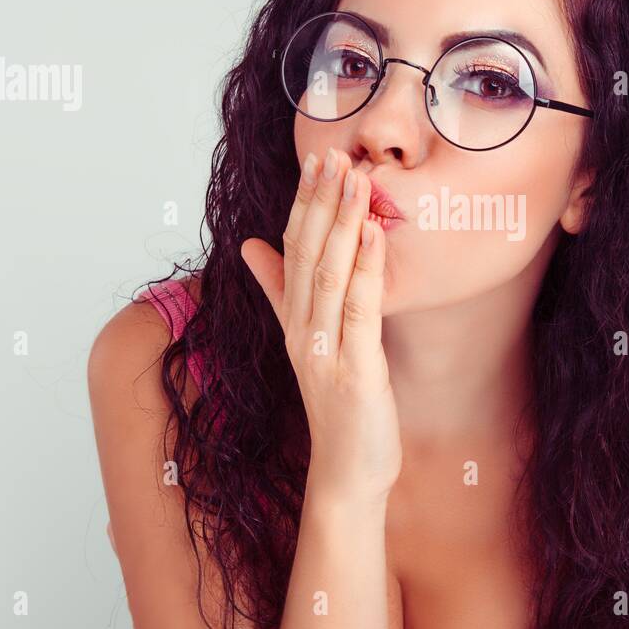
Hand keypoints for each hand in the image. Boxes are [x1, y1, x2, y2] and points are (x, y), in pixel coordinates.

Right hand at [241, 147, 400, 505]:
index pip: (292, 252)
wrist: (348, 474)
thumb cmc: (339, 408)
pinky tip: (373, 235)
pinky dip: (364, 269)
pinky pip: (357, 312)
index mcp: (295, 322)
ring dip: (340, 223)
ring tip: (353, 178)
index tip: (315, 160)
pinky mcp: (353, 373)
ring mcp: (324, 352)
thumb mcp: (310, 343)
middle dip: (319, 202)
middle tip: (330, 154)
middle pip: (306, 255)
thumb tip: (255, 246)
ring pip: (327, 276)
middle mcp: (303, 332)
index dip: (304, 204)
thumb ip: (282, 294)